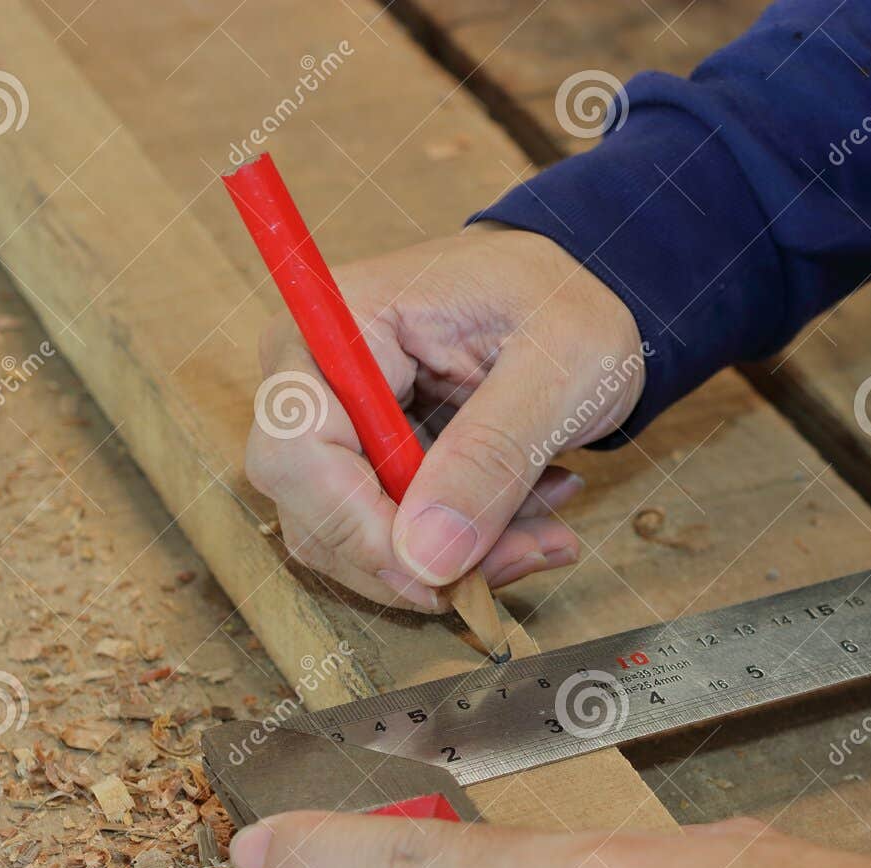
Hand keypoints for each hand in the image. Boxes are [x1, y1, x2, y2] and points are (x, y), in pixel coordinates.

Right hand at [244, 224, 645, 611]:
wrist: (573, 294)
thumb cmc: (564, 300)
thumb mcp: (558, 367)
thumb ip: (493, 455)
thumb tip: (426, 559)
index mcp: (340, 324)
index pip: (297, 447)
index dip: (359, 527)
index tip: (443, 569)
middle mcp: (317, 380)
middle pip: (319, 513)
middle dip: (425, 559)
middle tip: (534, 549)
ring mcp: (339, 430)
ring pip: (360, 546)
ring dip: (459, 563)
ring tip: (549, 531)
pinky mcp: (372, 469)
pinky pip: (397, 544)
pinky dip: (469, 551)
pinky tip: (535, 515)